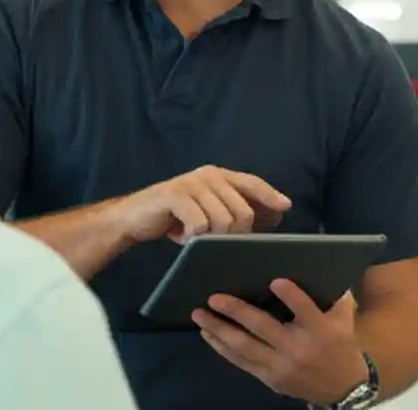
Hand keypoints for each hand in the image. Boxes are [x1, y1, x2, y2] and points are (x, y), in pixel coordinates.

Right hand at [114, 165, 291, 244]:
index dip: (269, 195)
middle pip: (242, 210)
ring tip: (199, 240)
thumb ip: (235, 210)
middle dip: (237, 235)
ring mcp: (191, 183)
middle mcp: (208, 175)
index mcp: (218, 176)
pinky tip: (185, 237)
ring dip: (214, 238)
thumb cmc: (175, 219)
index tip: (285, 207)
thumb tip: (273, 216)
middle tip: (219, 243)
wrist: (132, 218)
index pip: (252, 182)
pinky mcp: (175, 195)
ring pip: (224, 220)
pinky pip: (200, 224)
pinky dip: (195, 237)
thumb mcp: (208, 214)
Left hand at [193, 279, 370, 405]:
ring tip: (199, 315)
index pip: (306, 311)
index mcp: (321, 331)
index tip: (275, 281)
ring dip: (219, 330)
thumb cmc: (342, 345)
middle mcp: (299, 350)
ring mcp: (281, 367)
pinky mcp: (269, 379)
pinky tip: (208, 334)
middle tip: (214, 297)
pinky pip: (240, 362)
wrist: (342, 389)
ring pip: (244, 347)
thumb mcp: (344, 318)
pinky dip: (221, 347)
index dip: (292, 297)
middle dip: (237, 312)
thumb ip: (332, 295)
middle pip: (264, 328)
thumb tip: (312, 264)